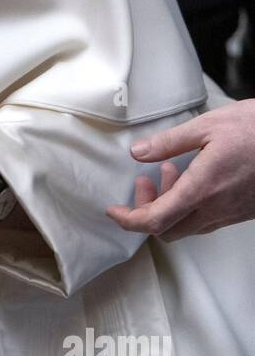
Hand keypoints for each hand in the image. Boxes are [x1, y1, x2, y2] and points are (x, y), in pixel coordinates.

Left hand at [106, 100, 254, 239]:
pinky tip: (194, 177)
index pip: (154, 220)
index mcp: (203, 188)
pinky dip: (191, 205)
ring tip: (170, 171)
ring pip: (188, 227)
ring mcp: (232, 213)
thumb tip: (138, 152)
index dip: (128, 220)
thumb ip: (169, 142)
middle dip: (147, 210)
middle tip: (145, 181)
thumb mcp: (208, 125)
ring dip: (170, 206)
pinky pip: (208, 220)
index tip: (115, 211)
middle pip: (167, 230)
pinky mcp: (243, 212)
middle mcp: (216, 208)